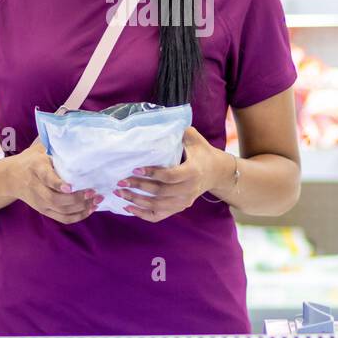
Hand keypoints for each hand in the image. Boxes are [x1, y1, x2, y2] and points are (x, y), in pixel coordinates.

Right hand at [8, 138, 100, 223]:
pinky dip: (77, 216)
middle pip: (55, 199)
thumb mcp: (39, 150)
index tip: (70, 186)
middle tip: (93, 192)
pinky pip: (62, 218)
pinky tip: (89, 209)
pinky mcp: (44, 211)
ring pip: (61, 211)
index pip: (46, 179)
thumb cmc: (30, 161)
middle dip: (76, 199)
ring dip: (81, 208)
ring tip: (96, 201)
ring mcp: (40, 202)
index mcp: (36, 169)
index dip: (58, 184)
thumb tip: (75, 135)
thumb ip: (54, 146)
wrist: (11, 177)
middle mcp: (37, 188)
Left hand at [114, 126, 229, 222]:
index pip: (170, 176)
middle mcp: (189, 190)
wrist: (216, 173)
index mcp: (193, 172)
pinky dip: (142, 214)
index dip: (152, 174)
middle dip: (139, 187)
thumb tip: (161, 121)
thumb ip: (180, 131)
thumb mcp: (194, 139)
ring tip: (120, 193)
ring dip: (136, 201)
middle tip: (121, 181)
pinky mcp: (179, 208)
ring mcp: (184, 202)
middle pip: (160, 193)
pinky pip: (159, 216)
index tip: (135, 169)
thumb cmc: (202, 152)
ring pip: (157, 207)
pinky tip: (128, 207)